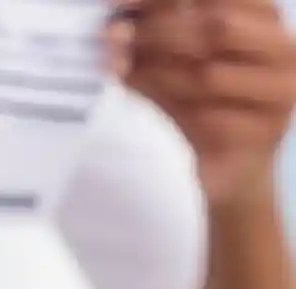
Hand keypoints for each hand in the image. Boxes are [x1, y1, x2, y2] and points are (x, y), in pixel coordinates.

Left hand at [110, 0, 295, 206]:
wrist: (228, 167)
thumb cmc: (201, 105)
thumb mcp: (172, 63)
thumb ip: (150, 38)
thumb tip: (114, 29)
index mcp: (263, 19)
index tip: (118, 3)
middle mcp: (283, 50)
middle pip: (218, 27)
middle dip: (157, 35)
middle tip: (116, 43)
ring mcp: (281, 92)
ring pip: (211, 75)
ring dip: (159, 77)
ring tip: (129, 75)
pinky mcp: (265, 133)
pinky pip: (209, 119)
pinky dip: (174, 113)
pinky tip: (157, 110)